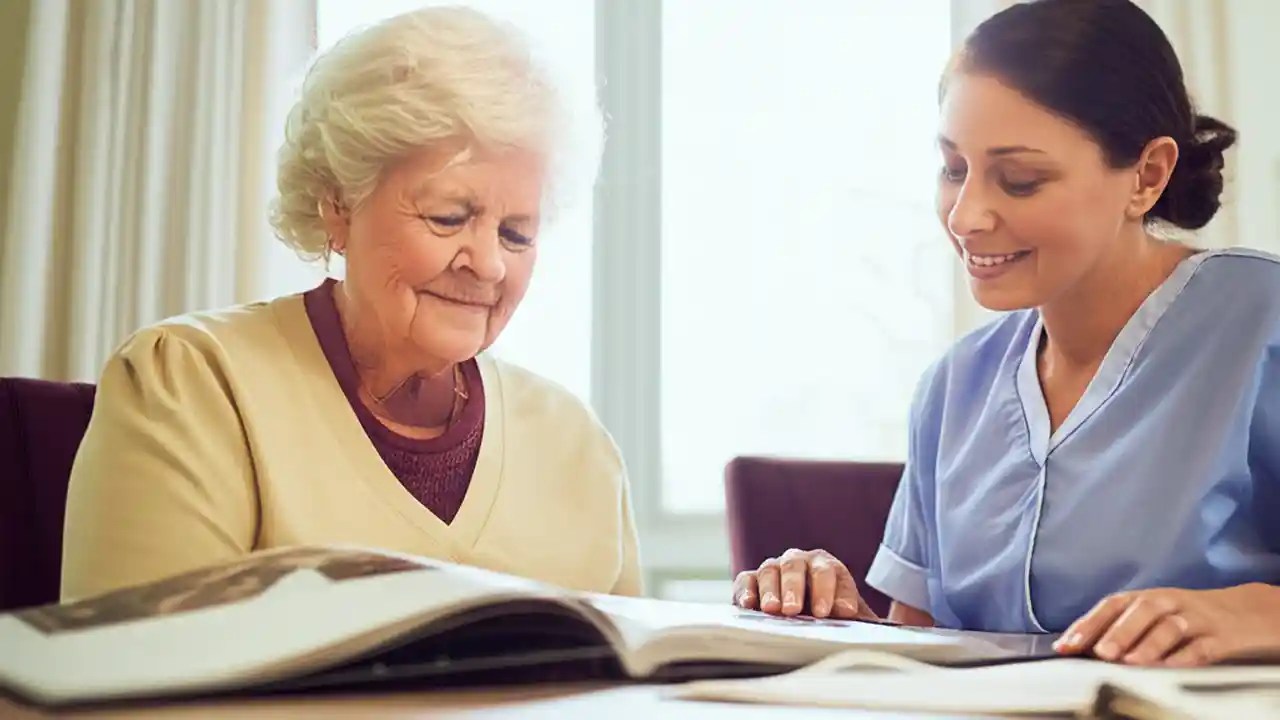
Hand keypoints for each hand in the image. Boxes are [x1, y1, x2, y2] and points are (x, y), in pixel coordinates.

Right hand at [732, 548, 873, 618]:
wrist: (808, 619)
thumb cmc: (831, 618)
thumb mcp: (850, 619)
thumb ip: (858, 619)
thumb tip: (862, 622)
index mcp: (826, 567)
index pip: (830, 572)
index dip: (832, 591)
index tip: (837, 612)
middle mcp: (799, 563)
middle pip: (795, 566)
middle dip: (795, 587)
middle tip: (794, 609)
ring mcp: (773, 570)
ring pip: (770, 571)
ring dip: (771, 590)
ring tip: (773, 610)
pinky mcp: (751, 582)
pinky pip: (746, 580)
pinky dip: (746, 590)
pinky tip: (749, 604)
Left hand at [1054, 583, 1279, 666]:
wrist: (1240, 612)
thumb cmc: (1181, 617)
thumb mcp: (1149, 615)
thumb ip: (1116, 628)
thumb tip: (1074, 648)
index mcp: (1144, 598)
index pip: (1111, 606)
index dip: (1088, 624)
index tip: (1067, 646)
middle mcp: (1167, 603)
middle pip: (1141, 611)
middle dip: (1119, 632)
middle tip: (1102, 653)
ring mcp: (1194, 619)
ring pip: (1170, 628)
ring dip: (1149, 645)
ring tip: (1131, 662)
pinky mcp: (1219, 637)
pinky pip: (1202, 647)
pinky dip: (1185, 657)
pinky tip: (1170, 668)